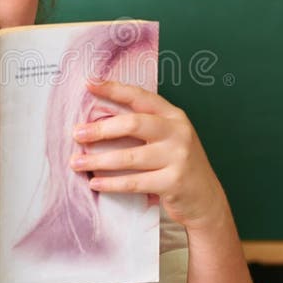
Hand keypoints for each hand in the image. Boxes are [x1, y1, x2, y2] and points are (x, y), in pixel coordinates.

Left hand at [70, 80, 221, 232]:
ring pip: (130, 157)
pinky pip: (134, 182)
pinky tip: (95, 183)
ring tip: (76, 162)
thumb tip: (97, 120)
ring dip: (98, 160)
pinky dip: (111, 183)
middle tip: (77, 133)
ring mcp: (178, 157)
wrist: (206, 199)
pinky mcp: (173, 182)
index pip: (140, 97)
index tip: (89, 83)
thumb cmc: (178, 165)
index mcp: (173, 116)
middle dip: (101, 129)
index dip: (114, 89)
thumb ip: (143, 127)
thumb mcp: (168, 139)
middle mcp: (177, 132)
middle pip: (133, 124)